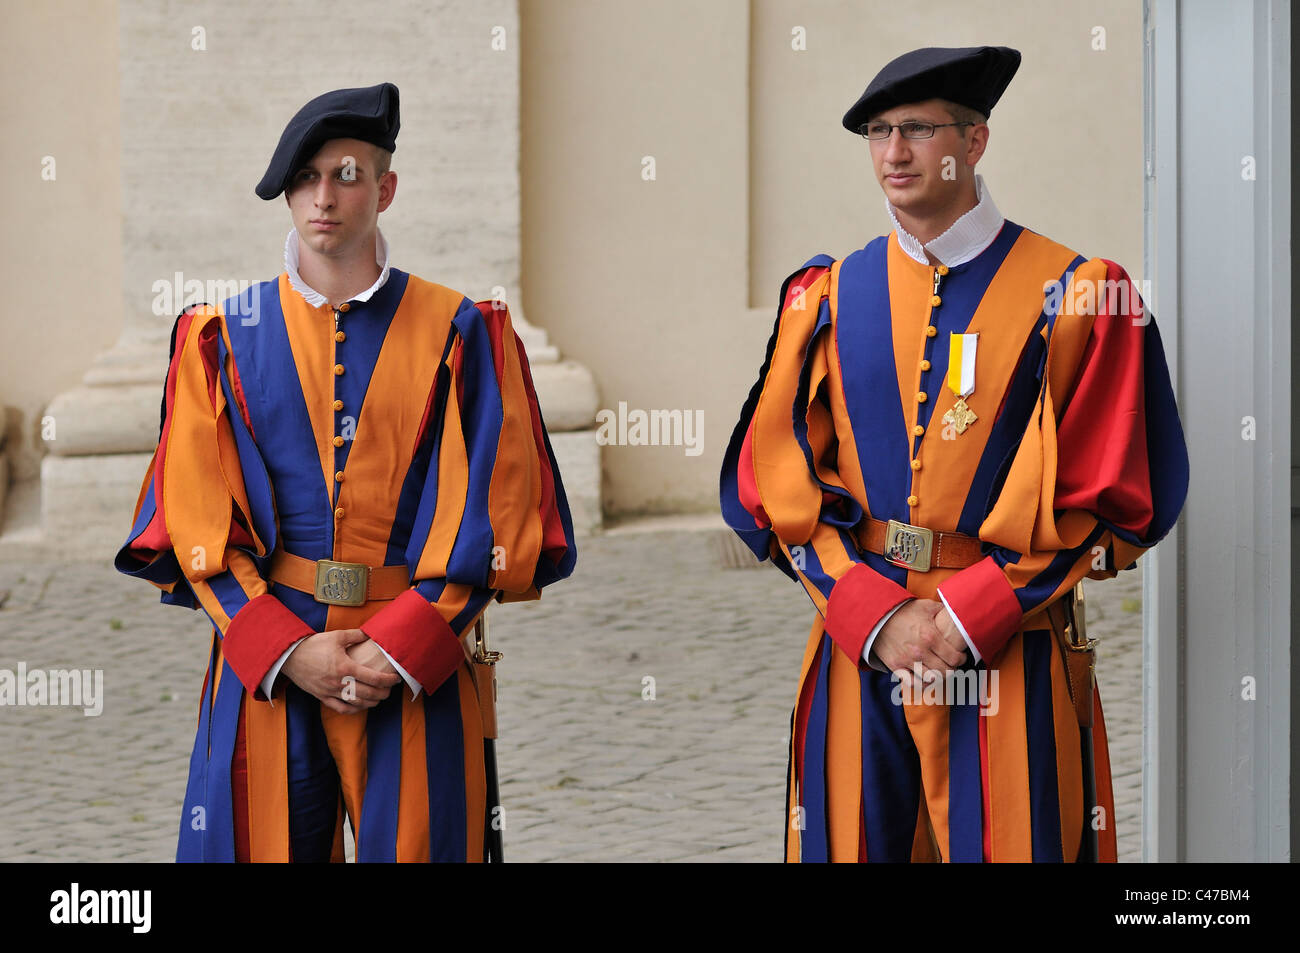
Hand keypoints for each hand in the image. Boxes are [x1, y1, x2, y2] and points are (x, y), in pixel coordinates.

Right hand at [281, 627, 401, 714]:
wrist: (290, 657)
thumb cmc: (314, 645)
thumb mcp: (337, 636)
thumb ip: (356, 635)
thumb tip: (371, 634)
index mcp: (345, 667)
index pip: (373, 678)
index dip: (388, 680)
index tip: (396, 679)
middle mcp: (339, 683)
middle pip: (368, 693)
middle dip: (383, 693)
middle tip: (390, 690)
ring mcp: (330, 692)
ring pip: (356, 703)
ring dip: (371, 702)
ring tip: (379, 698)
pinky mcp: (322, 697)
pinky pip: (341, 709)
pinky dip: (353, 710)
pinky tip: (361, 706)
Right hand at [870, 598, 967, 688]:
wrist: (876, 616)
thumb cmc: (902, 611)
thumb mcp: (925, 606)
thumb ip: (943, 610)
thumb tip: (957, 612)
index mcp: (930, 636)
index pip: (954, 658)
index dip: (961, 659)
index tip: (961, 657)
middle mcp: (920, 651)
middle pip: (945, 671)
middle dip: (952, 669)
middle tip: (952, 665)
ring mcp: (907, 661)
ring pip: (931, 679)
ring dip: (938, 677)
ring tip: (940, 671)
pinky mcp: (896, 666)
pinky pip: (913, 683)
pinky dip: (922, 684)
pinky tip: (926, 678)